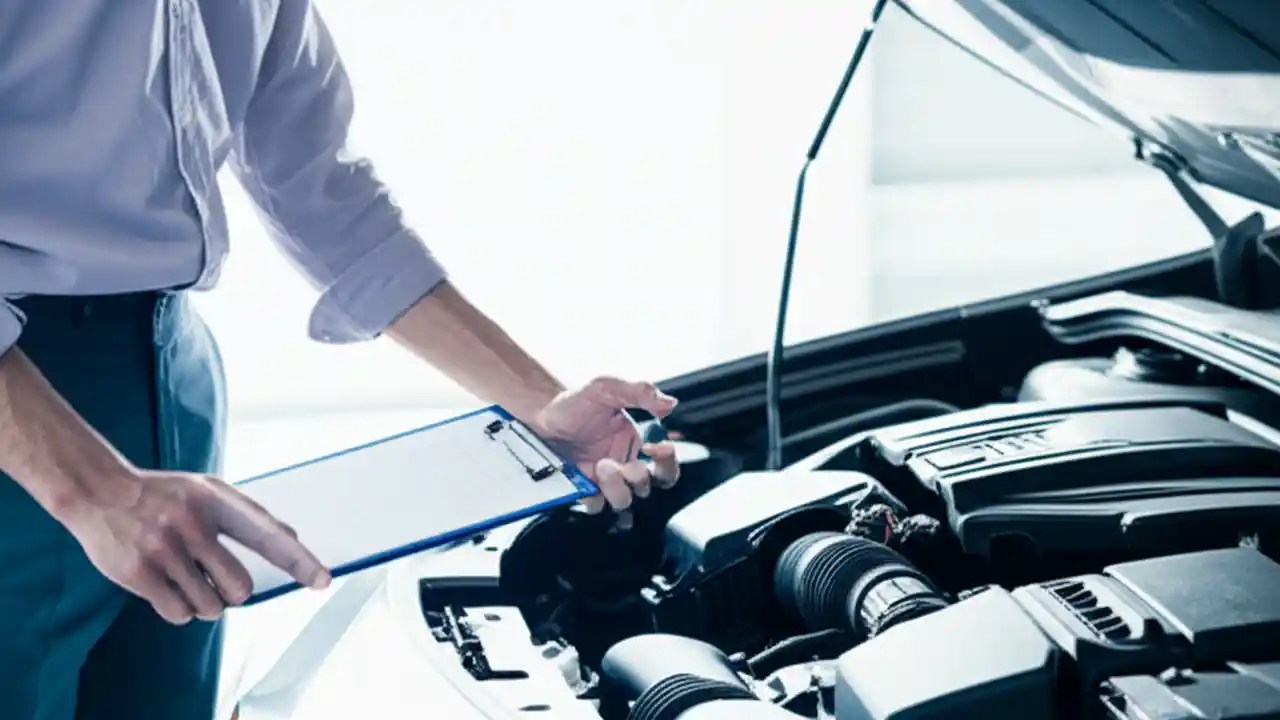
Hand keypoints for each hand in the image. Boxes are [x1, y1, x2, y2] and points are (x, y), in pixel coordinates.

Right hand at [59, 468, 329, 624]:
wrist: (98, 492)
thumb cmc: (164, 496)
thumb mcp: (207, 491)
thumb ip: (249, 515)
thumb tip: (293, 538)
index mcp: (217, 501)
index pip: (268, 536)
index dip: (298, 561)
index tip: (323, 580)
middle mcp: (192, 524)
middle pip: (240, 587)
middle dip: (234, 593)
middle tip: (216, 579)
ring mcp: (164, 549)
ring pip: (210, 606)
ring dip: (204, 603)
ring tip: (186, 579)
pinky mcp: (138, 573)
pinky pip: (179, 613)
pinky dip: (180, 609)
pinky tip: (167, 588)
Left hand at [533, 377, 680, 513]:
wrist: (540, 415)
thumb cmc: (576, 402)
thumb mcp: (607, 388)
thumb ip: (640, 392)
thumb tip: (669, 403)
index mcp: (637, 443)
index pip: (665, 463)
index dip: (667, 460)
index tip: (654, 447)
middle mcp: (625, 465)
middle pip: (649, 487)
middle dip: (640, 478)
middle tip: (624, 465)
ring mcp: (605, 481)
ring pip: (624, 500)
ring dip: (617, 488)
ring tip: (601, 466)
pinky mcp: (585, 490)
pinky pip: (596, 506)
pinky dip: (593, 497)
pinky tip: (584, 480)